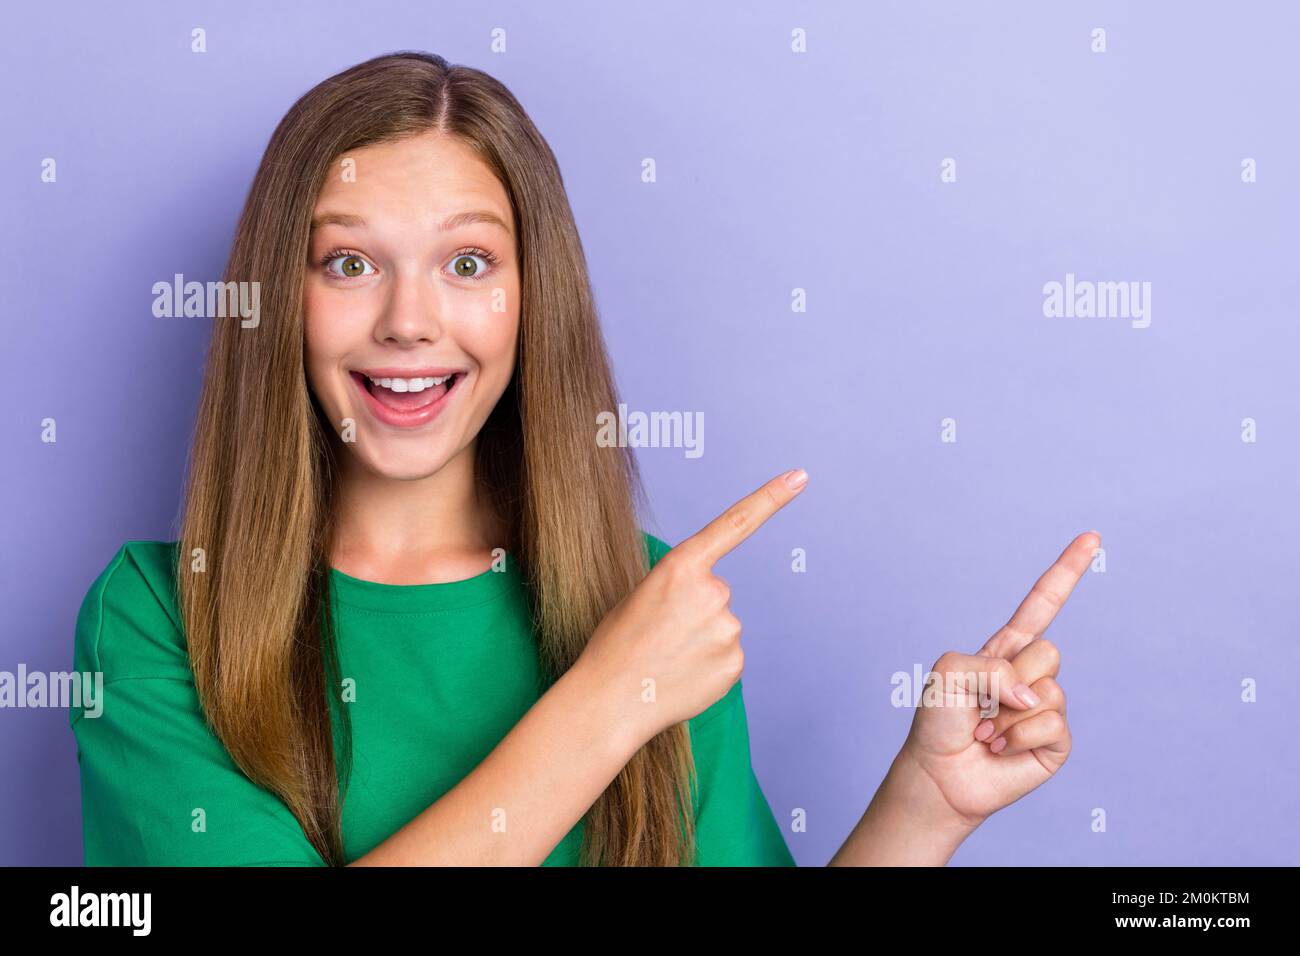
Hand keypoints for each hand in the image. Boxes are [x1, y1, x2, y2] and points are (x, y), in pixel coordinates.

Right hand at [576, 469, 808, 744]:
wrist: (609, 701)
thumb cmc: (617, 646)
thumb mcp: (640, 596)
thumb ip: (681, 586)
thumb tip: (711, 605)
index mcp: (681, 566)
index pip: (735, 523)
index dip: (771, 498)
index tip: (800, 477)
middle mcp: (712, 592)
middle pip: (716, 593)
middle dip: (694, 610)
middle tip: (660, 634)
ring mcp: (728, 629)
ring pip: (721, 626)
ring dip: (700, 640)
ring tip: (666, 658)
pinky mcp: (735, 663)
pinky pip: (726, 655)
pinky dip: (708, 665)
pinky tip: (682, 675)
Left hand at [899, 532, 1098, 828]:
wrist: (938, 773)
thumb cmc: (938, 720)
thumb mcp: (950, 672)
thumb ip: (992, 668)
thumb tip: (1034, 696)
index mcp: (1006, 649)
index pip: (1042, 604)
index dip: (1067, 571)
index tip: (1091, 538)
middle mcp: (1030, 674)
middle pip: (1049, 651)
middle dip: (1010, 677)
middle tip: (981, 704)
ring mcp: (1045, 707)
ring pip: (1050, 689)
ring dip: (1008, 714)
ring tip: (986, 730)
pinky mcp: (1055, 742)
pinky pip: (1052, 723)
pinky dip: (1019, 736)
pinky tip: (1000, 747)